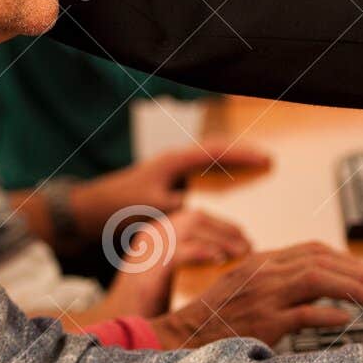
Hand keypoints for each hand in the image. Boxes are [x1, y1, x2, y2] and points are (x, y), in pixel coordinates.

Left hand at [68, 138, 272, 231]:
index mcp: (175, 161)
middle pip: (217, 150)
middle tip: (270, 161)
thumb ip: (181, 208)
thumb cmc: (119, 207)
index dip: (243, 155)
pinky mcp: (171, 182)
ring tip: (258, 171)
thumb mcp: (153, 209)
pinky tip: (233, 192)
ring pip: (211, 162)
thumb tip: (207, 212)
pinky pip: (203, 175)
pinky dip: (220, 179)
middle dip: (244, 155)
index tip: (266, 159)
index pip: (216, 152)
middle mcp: (176, 160)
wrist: (92, 210)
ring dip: (233, 165)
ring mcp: (173, 170)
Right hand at [97, 207, 253, 317]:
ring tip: (242, 252)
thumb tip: (218, 254)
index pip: (193, 217)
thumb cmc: (143, 307)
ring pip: (193, 230)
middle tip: (248, 245)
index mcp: (153, 234)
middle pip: (196, 218)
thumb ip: (184, 258)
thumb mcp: (163, 274)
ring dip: (221, 239)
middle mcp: (150, 235)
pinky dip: (203, 252)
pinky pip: (182, 251)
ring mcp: (148, 249)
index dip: (220, 225)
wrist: (118, 330)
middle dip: (225, 229)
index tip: (242, 237)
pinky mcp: (149, 269)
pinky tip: (219, 260)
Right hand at [151, 242, 362, 349]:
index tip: (360, 271)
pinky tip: (345, 319)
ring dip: (349, 288)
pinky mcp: (264, 323)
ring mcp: (264, 297)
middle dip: (354, 271)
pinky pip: (306, 314)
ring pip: (317, 281)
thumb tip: (313, 283)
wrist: (183, 337)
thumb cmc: (216, 318)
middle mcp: (263, 273)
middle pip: (320, 261)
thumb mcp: (243, 286)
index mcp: (260, 261)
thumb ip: (273, 279)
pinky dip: (330, 315)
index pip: (312, 249)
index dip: (342, 258)